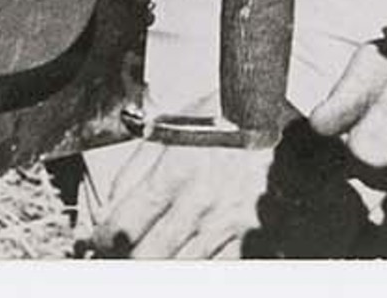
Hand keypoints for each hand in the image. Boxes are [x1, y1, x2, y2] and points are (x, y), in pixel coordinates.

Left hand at [86, 140, 272, 258]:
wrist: (285, 122)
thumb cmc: (231, 115)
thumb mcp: (176, 125)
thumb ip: (135, 169)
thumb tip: (109, 209)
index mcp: (178, 171)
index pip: (123, 227)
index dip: (104, 238)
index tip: (102, 238)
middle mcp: (202, 205)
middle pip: (146, 257)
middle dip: (127, 256)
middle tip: (123, 249)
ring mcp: (230, 228)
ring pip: (178, 269)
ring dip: (160, 262)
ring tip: (155, 249)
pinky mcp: (254, 241)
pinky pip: (215, 269)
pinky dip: (197, 265)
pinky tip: (190, 252)